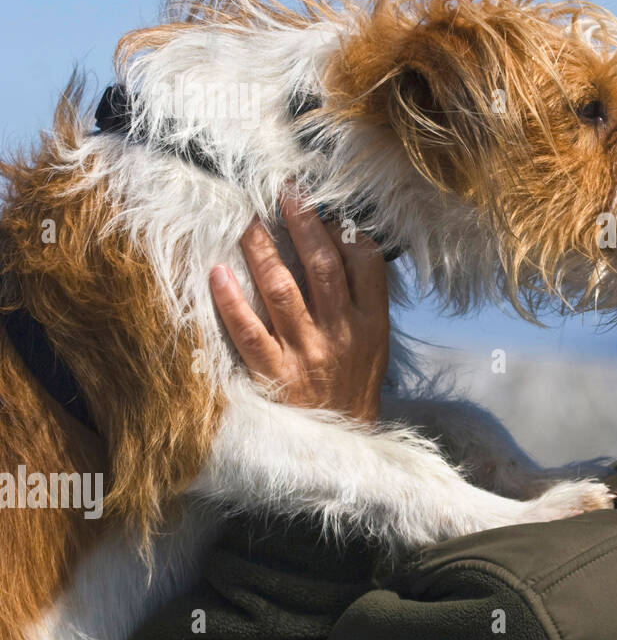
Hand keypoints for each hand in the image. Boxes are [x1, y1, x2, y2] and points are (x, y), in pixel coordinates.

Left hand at [209, 190, 389, 421]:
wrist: (340, 446)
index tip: (325, 210)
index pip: (365, 264)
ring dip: (263, 251)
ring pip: (282, 290)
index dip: (344, 231)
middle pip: (323, 266)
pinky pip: (248, 332)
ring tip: (248, 222)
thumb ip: (362, 302)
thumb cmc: (353, 389)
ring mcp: (306, 353)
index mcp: (371, 324)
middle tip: (284, 193)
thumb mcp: (375, 346)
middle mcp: (341, 333)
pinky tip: (217, 273)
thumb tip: (340, 247)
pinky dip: (231, 301)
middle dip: (304, 224)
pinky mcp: (274, 375)